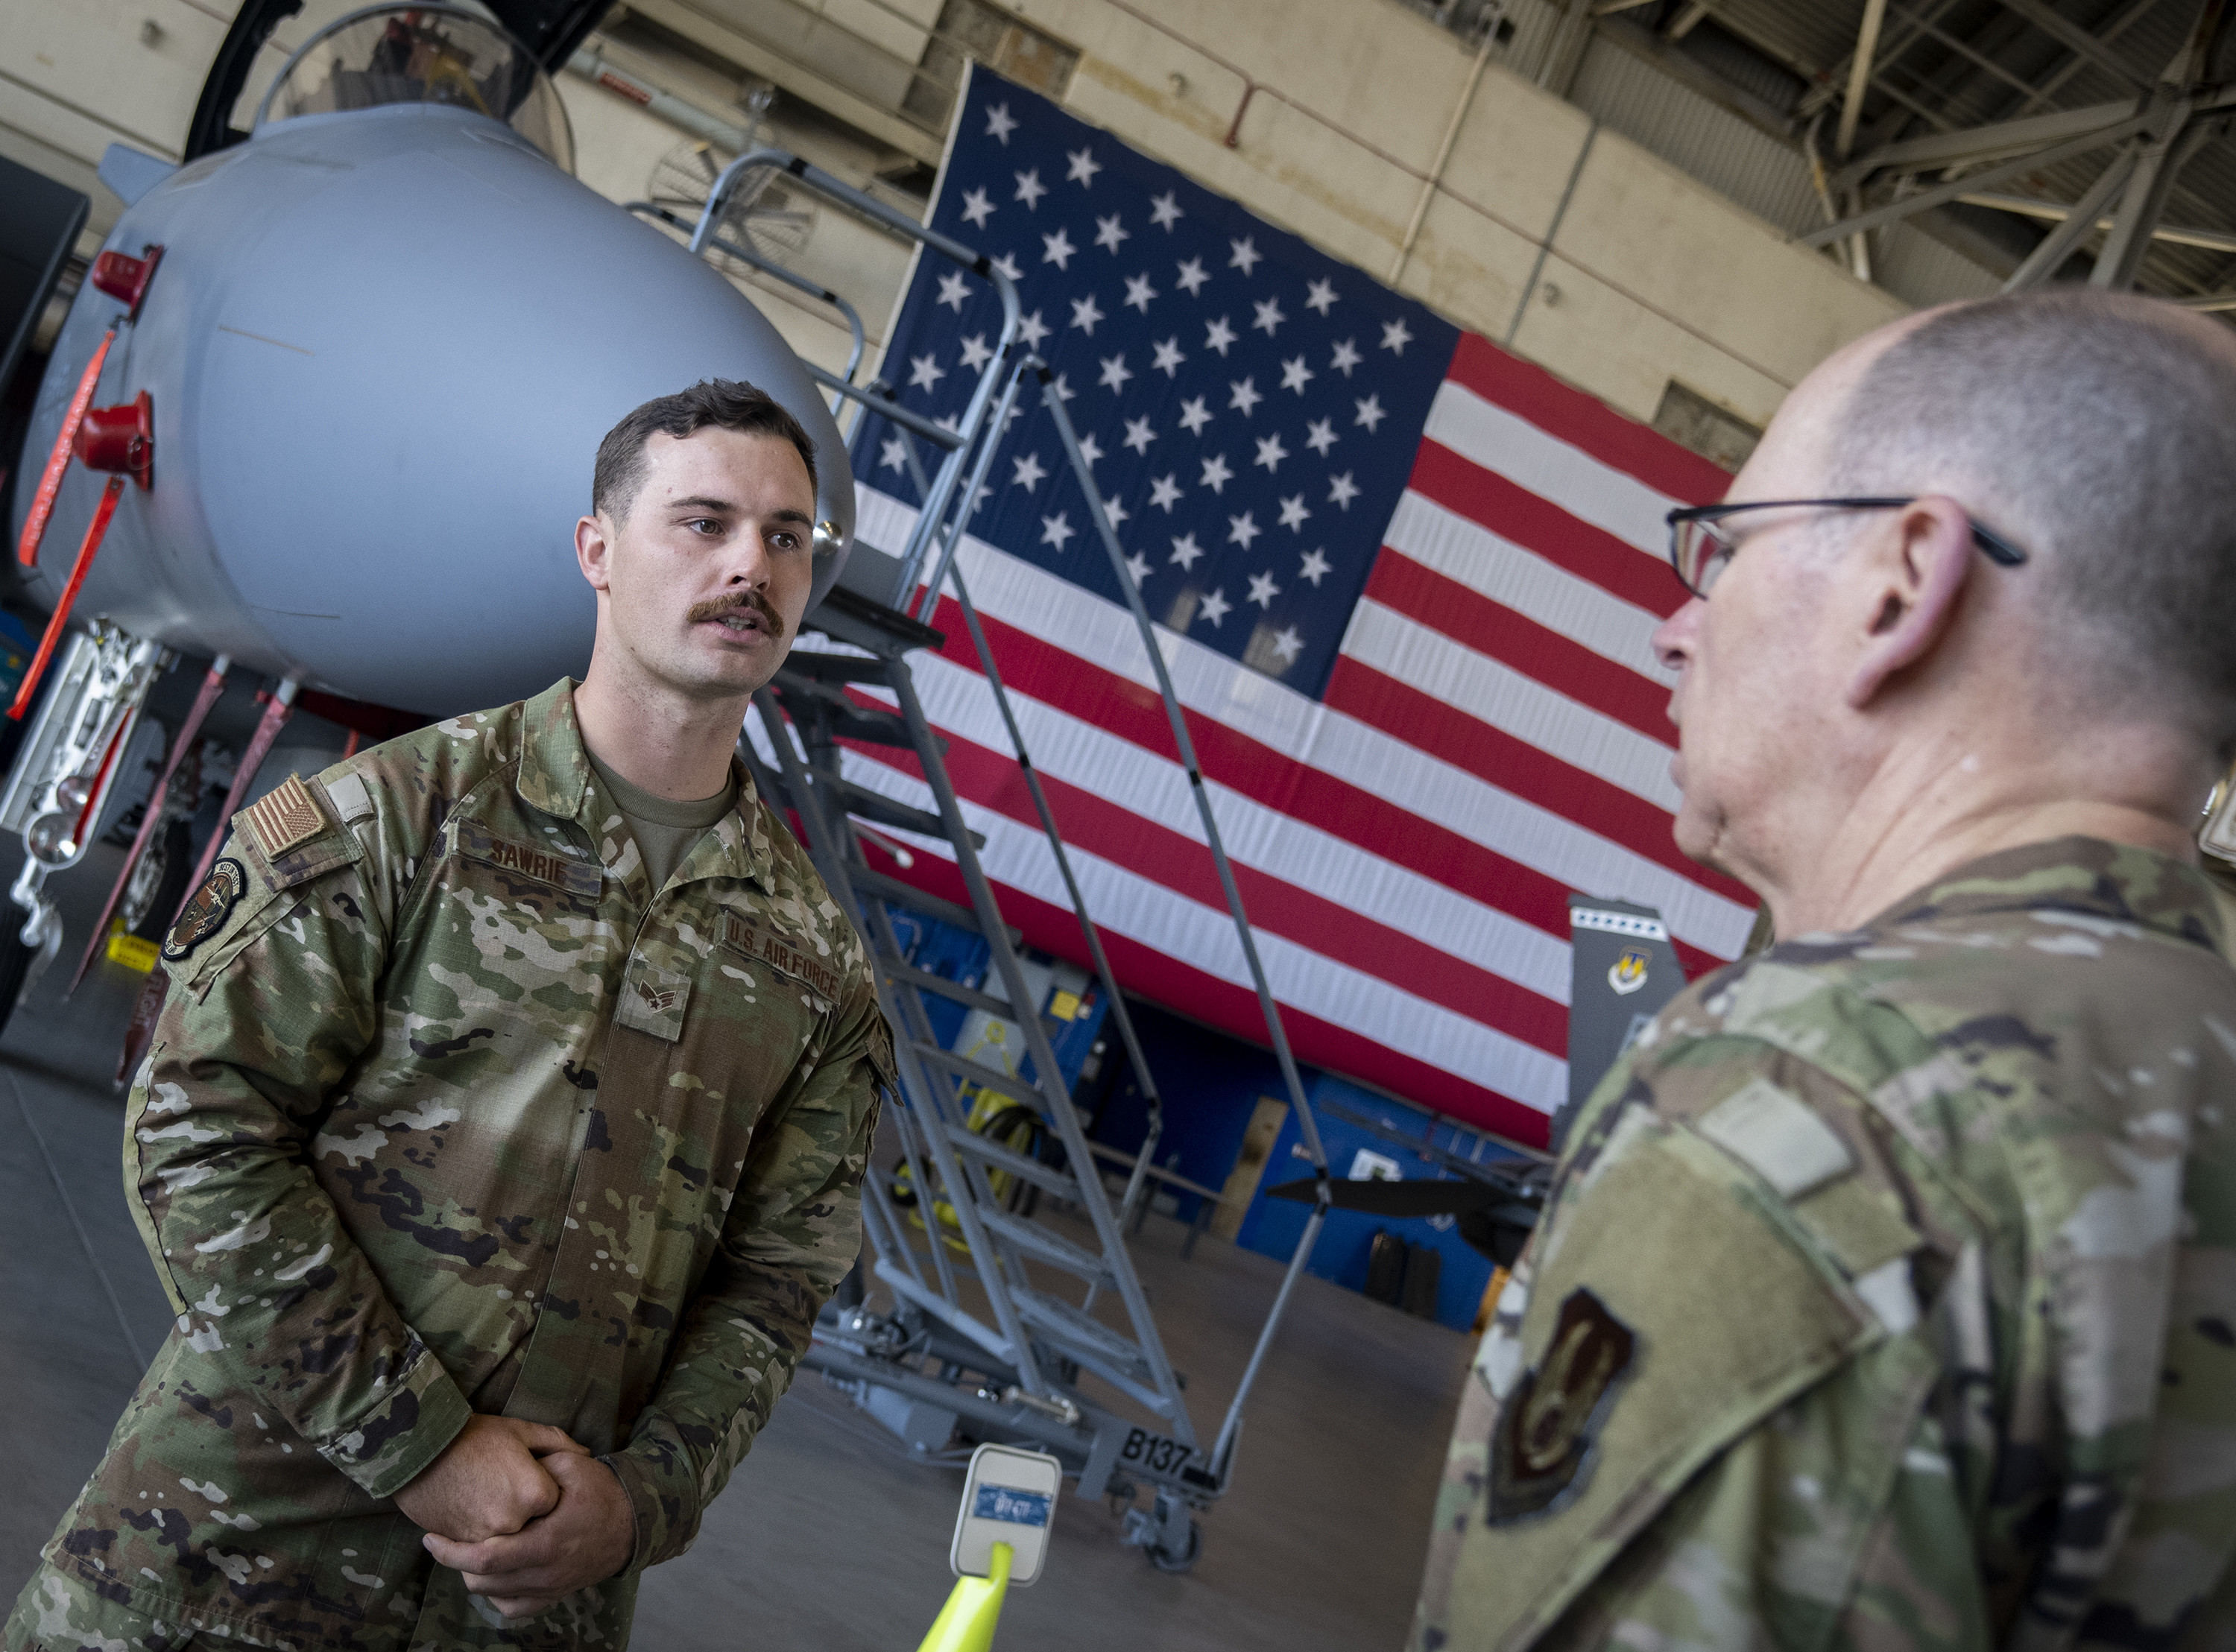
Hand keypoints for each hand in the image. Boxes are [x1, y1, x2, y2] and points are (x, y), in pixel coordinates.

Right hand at [393, 1414, 589, 1544]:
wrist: (419, 1452)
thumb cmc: (473, 1437)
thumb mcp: (520, 1431)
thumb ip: (558, 1444)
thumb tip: (585, 1455)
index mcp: (535, 1493)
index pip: (558, 1503)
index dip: (548, 1488)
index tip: (534, 1477)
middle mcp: (515, 1522)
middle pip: (537, 1526)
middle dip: (532, 1512)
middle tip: (511, 1490)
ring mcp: (489, 1539)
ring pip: (513, 1542)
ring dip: (512, 1529)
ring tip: (496, 1501)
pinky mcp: (465, 1547)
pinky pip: (488, 1550)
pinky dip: (490, 1540)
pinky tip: (483, 1516)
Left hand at [423, 1449, 634, 1618]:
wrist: (634, 1521)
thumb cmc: (601, 1490)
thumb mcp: (569, 1466)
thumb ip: (532, 1471)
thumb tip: (495, 1473)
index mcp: (545, 1542)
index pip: (484, 1559)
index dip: (450, 1552)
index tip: (430, 1538)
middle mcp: (545, 1572)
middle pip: (481, 1582)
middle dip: (456, 1561)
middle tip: (446, 1539)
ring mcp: (550, 1588)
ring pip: (493, 1597)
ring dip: (475, 1577)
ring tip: (470, 1551)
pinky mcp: (556, 1595)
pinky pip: (515, 1608)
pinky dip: (497, 1595)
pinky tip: (495, 1574)